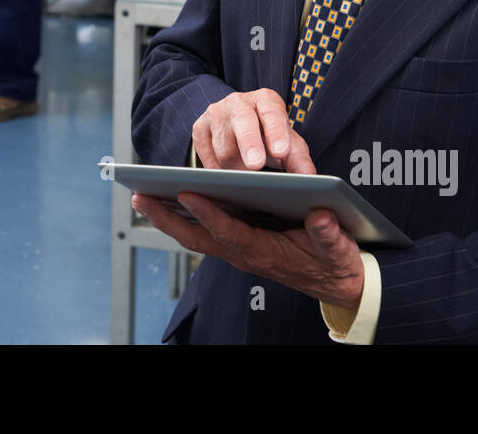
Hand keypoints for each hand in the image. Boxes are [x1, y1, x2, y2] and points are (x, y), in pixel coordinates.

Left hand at [131, 194, 365, 309]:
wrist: (336, 284)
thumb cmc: (334, 263)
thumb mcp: (338, 249)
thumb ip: (329, 235)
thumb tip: (321, 216)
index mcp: (265, 253)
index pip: (229, 233)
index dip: (208, 214)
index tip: (187, 193)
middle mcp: (244, 253)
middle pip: (197, 238)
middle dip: (166, 218)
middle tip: (139, 197)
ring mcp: (238, 250)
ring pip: (194, 235)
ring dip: (167, 217)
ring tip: (142, 195)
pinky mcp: (238, 244)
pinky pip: (203, 232)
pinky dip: (182, 217)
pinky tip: (168, 199)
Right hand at [192, 89, 314, 172]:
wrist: (237, 126)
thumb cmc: (267, 136)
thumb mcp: (287, 144)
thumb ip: (299, 160)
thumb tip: (310, 179)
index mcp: (265, 100)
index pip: (272, 112)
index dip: (276, 132)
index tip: (281, 152)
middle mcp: (239, 101)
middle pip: (242, 122)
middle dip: (249, 143)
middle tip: (256, 166)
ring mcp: (216, 113)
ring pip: (224, 146)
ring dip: (237, 167)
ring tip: (248, 176)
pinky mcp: (199, 128)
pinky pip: (207, 156)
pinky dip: (220, 172)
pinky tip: (229, 176)